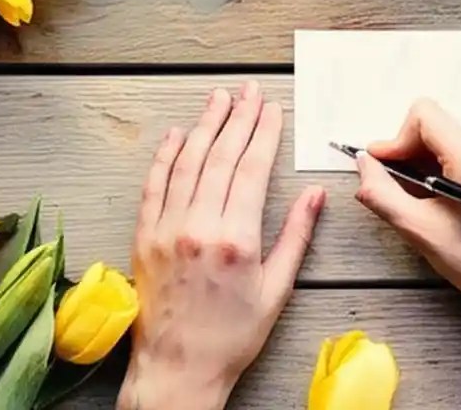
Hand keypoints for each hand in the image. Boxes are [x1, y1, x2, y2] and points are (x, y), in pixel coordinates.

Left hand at [118, 82, 326, 409]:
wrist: (178, 367)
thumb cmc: (231, 337)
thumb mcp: (277, 289)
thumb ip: (296, 236)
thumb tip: (316, 195)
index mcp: (236, 240)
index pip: (250, 169)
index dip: (262, 134)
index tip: (270, 109)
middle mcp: (198, 227)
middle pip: (219, 156)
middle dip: (236, 118)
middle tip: (247, 91)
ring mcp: (167, 230)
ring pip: (186, 162)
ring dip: (203, 126)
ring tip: (218, 100)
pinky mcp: (144, 237)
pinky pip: (154, 185)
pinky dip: (165, 155)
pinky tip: (176, 134)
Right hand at [354, 99, 460, 314]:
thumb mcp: (419, 229)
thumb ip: (381, 192)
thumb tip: (365, 164)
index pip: (424, 115)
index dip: (395, 140)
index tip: (383, 166)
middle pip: (433, 125)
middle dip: (408, 153)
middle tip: (401, 190)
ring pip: (444, 137)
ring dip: (424, 163)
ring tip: (424, 200)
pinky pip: (460, 149)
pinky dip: (441, 168)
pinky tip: (440, 199)